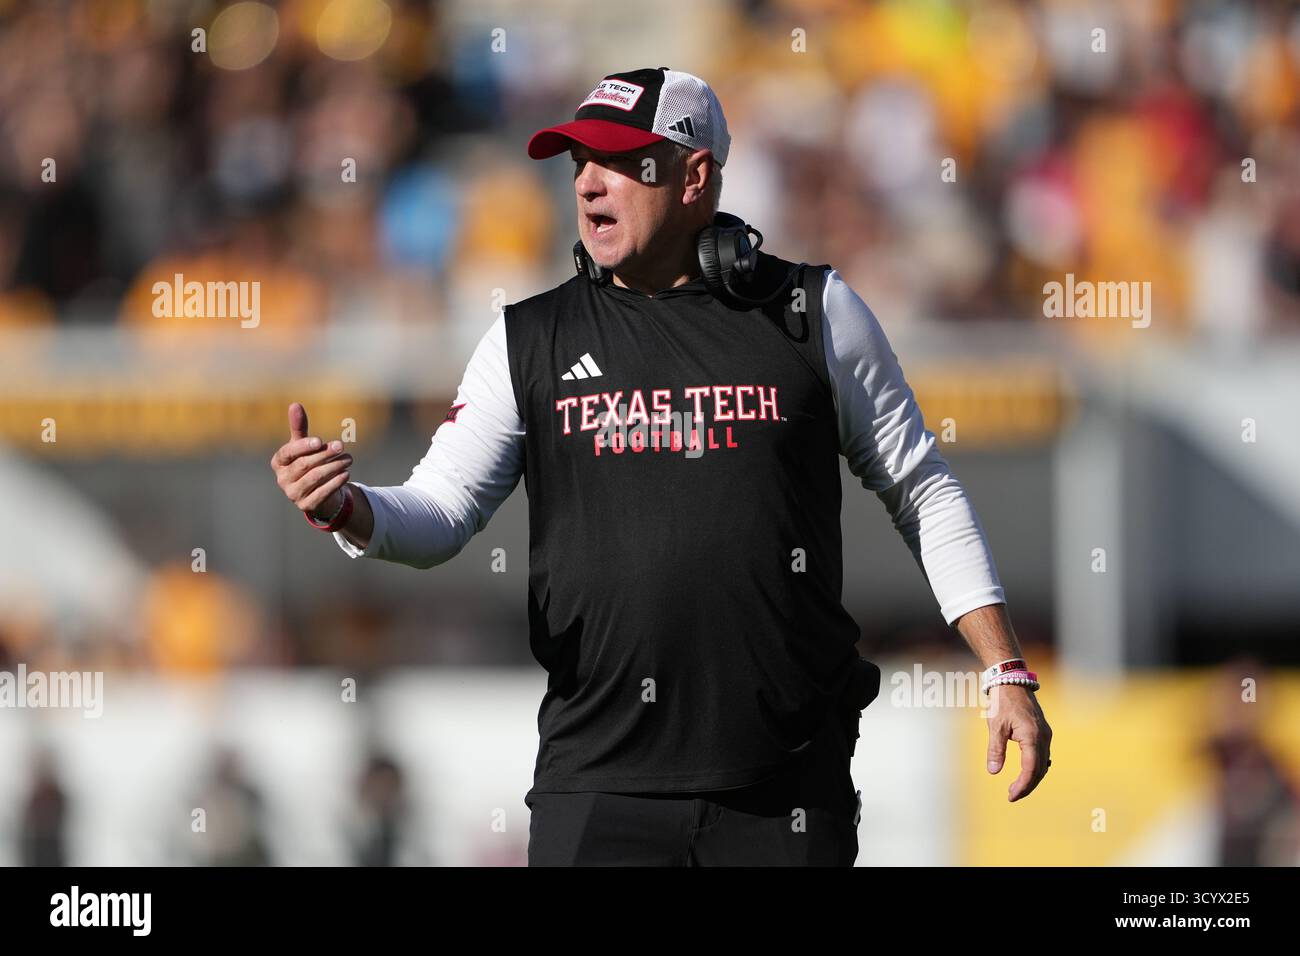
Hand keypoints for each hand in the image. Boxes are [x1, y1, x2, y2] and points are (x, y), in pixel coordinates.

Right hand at [270, 402, 352, 518]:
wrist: (318, 491)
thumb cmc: (309, 462)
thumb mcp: (304, 445)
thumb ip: (299, 427)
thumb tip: (295, 404)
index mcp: (278, 462)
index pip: (288, 452)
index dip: (303, 446)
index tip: (320, 441)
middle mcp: (282, 479)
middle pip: (304, 465)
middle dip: (324, 455)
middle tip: (341, 446)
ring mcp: (293, 494)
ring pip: (314, 478)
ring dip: (333, 467)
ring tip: (349, 459)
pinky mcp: (306, 506)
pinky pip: (321, 494)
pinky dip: (335, 483)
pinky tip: (346, 474)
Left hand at [985, 684, 1052, 801]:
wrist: (1012, 682)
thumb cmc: (1002, 702)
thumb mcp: (995, 726)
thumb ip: (995, 750)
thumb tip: (993, 771)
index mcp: (1032, 736)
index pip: (1031, 769)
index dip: (1022, 785)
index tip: (1011, 796)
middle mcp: (1043, 737)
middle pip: (1039, 770)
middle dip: (1027, 786)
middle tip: (1011, 796)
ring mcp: (1045, 734)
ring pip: (1043, 764)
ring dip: (1032, 778)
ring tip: (1016, 788)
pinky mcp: (1043, 732)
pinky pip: (1043, 755)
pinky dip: (1036, 767)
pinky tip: (1027, 773)